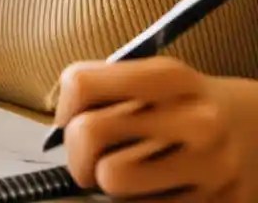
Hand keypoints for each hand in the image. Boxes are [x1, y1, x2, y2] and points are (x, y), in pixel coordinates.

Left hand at [54, 57, 254, 200]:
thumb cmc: (187, 105)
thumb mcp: (155, 79)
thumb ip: (106, 89)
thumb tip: (58, 124)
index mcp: (171, 78)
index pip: (81, 83)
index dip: (63, 106)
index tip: (71, 119)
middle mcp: (195, 120)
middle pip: (88, 133)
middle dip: (77, 151)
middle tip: (89, 158)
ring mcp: (210, 166)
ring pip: (111, 180)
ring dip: (107, 182)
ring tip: (125, 172)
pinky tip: (151, 190)